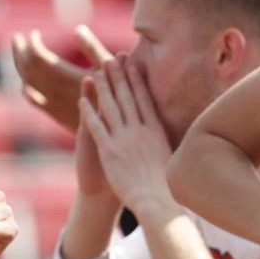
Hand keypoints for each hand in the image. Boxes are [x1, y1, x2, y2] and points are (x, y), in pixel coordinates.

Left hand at [10, 25, 111, 131]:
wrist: (111, 129)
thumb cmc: (116, 94)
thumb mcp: (108, 68)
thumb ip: (93, 48)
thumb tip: (78, 29)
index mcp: (65, 76)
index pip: (38, 57)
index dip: (33, 44)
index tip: (34, 34)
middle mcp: (54, 90)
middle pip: (27, 69)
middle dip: (19, 52)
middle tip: (17, 37)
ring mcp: (51, 103)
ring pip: (26, 83)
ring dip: (20, 67)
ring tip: (19, 54)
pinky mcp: (53, 113)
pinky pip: (32, 99)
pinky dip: (26, 87)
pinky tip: (26, 81)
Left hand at [78, 59, 173, 214]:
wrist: (156, 200)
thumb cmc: (165, 183)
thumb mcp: (170, 154)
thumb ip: (167, 138)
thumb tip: (176, 127)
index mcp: (155, 130)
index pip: (144, 99)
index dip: (137, 80)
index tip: (133, 64)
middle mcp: (140, 131)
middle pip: (127, 97)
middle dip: (120, 76)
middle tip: (113, 58)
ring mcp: (124, 140)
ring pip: (111, 107)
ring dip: (104, 87)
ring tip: (98, 70)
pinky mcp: (109, 151)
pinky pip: (96, 127)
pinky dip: (89, 111)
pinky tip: (82, 99)